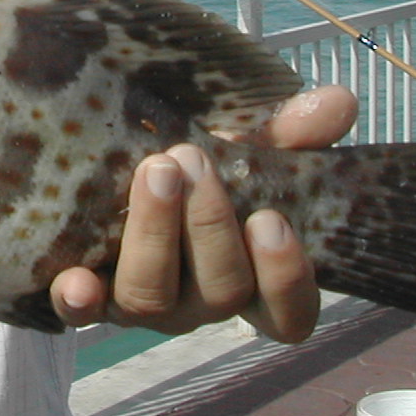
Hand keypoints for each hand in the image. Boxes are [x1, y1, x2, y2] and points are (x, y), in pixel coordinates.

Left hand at [49, 84, 357, 342]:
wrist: (106, 161)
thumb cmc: (193, 166)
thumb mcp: (242, 146)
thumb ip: (289, 133)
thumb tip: (339, 101)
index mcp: (248, 278)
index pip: (288, 314)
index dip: (286, 279)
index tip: (271, 219)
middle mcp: (197, 303)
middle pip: (219, 293)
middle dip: (210, 226)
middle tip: (193, 158)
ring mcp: (140, 303)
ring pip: (153, 297)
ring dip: (155, 234)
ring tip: (156, 170)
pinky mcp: (85, 295)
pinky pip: (81, 311)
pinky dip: (80, 299)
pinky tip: (75, 280)